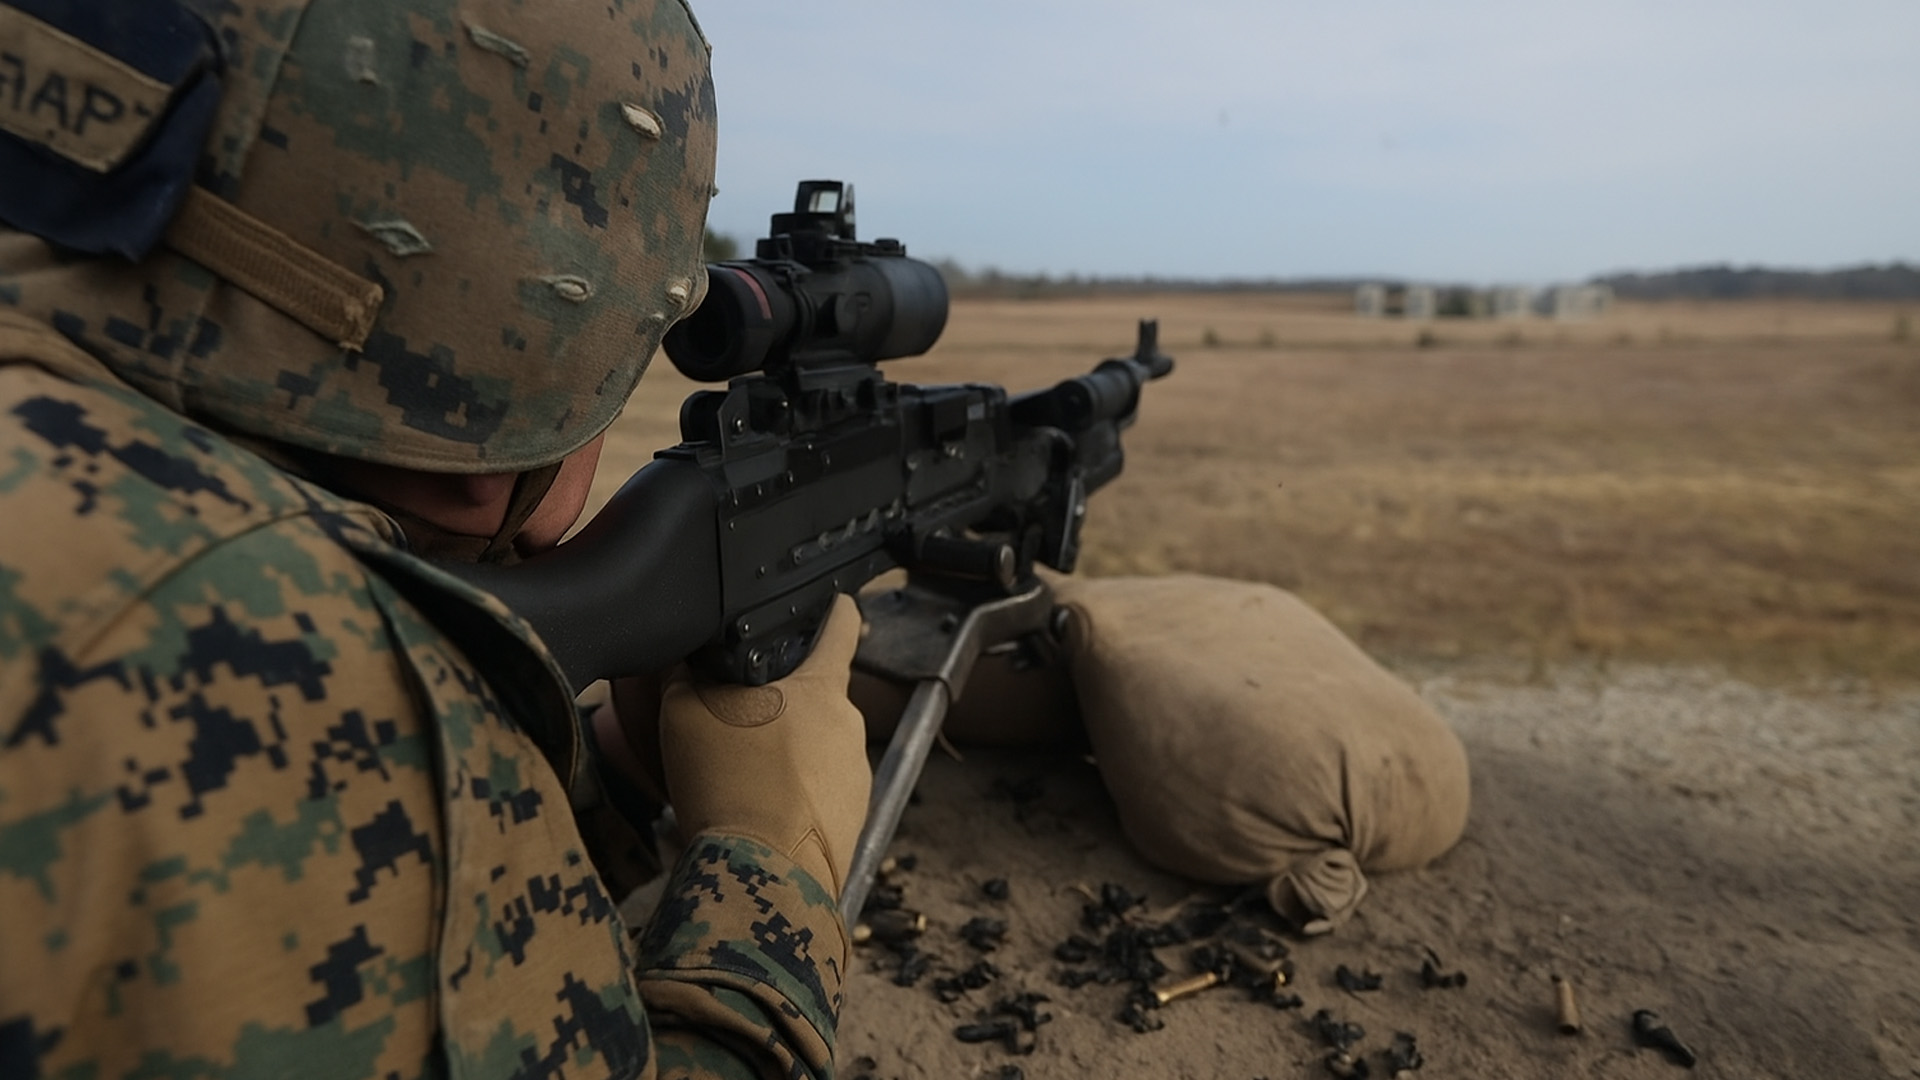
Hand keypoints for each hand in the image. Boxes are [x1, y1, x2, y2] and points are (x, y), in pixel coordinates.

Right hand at [656, 595, 871, 897]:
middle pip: (819, 700)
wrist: (761, 875)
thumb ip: (686, 677)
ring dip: (787, 758)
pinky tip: (756, 813)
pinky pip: (818, 797)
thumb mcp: (686, 714)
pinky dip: (792, 800)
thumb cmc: (731, 784)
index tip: (839, 603)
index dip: (837, 610)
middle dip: (785, 706)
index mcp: (823, 689)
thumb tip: (679, 660)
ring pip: (817, 752)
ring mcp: (857, 779)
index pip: (842, 628)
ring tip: (741, 780)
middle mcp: (851, 729)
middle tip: (739, 725)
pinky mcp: (853, 823)